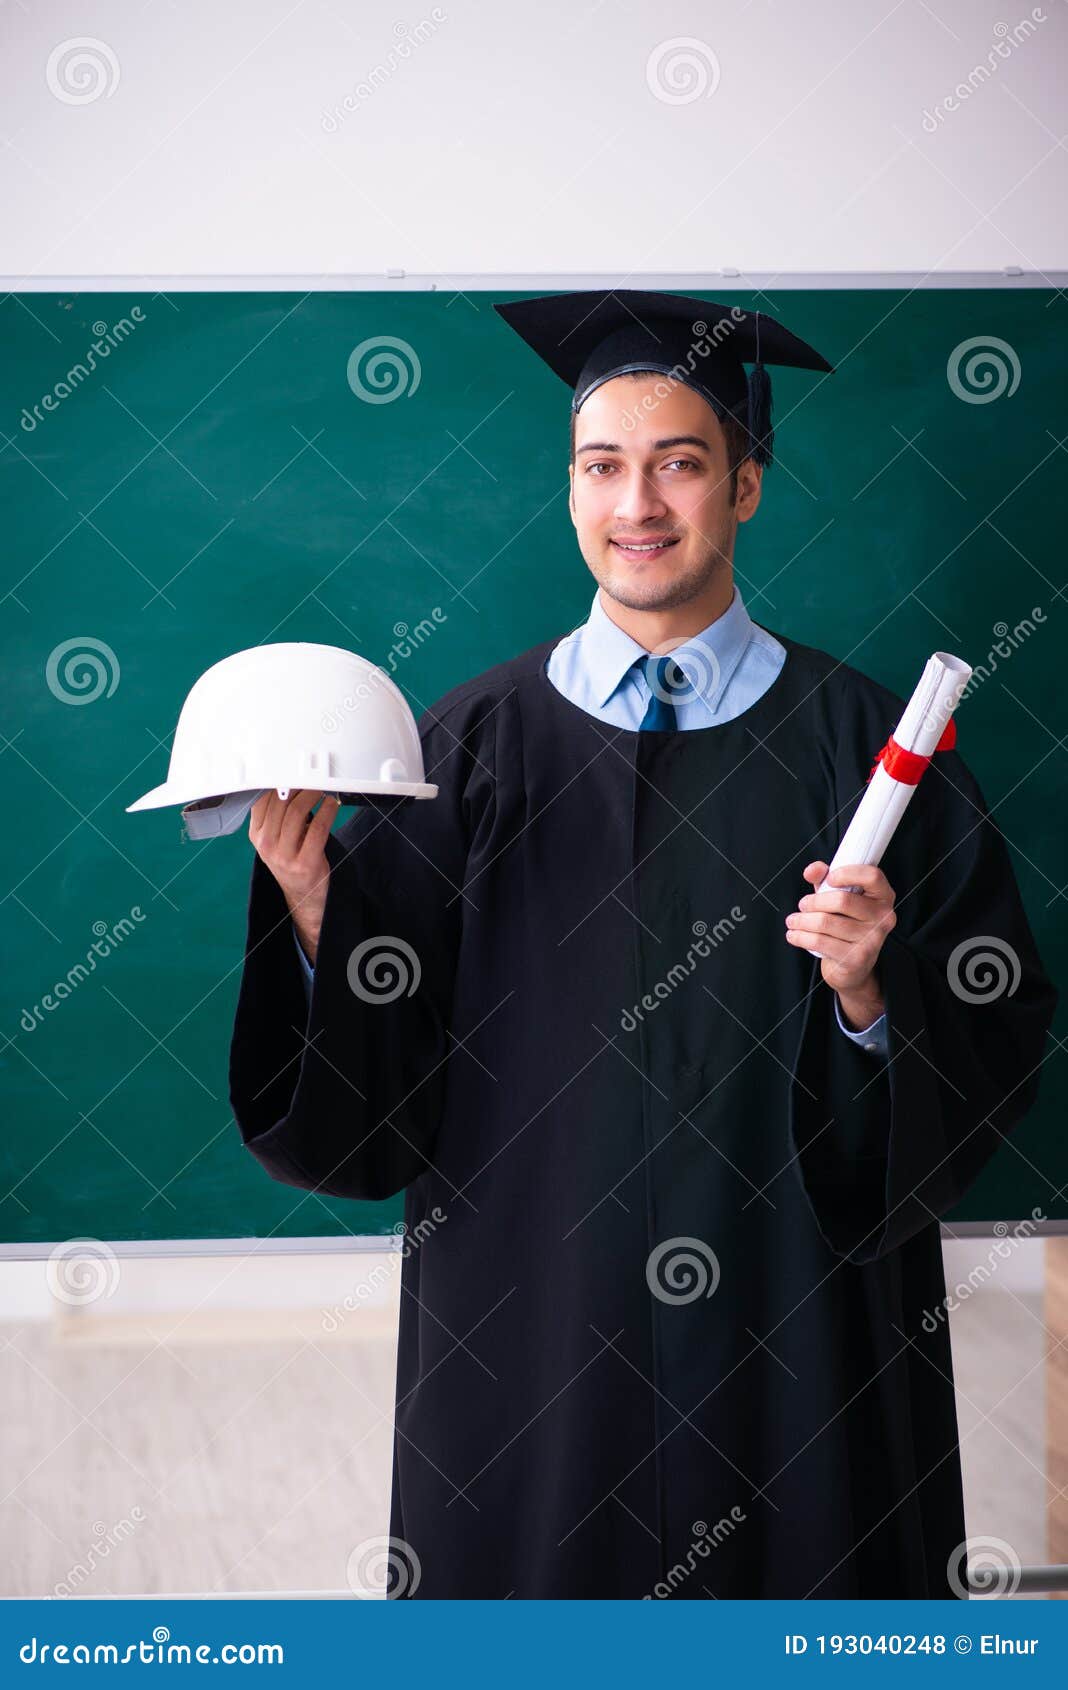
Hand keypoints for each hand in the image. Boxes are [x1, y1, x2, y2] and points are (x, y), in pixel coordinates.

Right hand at [248, 789, 340, 965]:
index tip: (293, 771)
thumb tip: (291, 780)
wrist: (304, 895)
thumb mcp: (276, 837)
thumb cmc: (292, 858)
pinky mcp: (305, 863)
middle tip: (311, 777)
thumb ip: (278, 813)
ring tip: (322, 789)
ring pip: (296, 813)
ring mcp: (284, 856)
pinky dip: (327, 812)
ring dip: (312, 795)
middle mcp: (266, 846)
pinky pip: (317, 829)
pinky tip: (332, 805)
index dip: (279, 782)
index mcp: (256, 836)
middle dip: (298, 786)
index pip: (262, 801)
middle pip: (280, 804)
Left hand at [784, 861, 896, 1025]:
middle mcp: (883, 917)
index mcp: (883, 896)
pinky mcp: (856, 958)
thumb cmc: (845, 923)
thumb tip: (811, 871)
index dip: (848, 873)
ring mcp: (872, 939)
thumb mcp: (836, 896)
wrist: (853, 966)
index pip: (873, 876)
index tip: (830, 878)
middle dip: (814, 901)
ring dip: (802, 920)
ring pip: (826, 922)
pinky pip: (820, 942)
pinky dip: (801, 937)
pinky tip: (794, 935)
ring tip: (793, 921)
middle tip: (802, 905)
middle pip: (842, 900)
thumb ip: (824, 878)